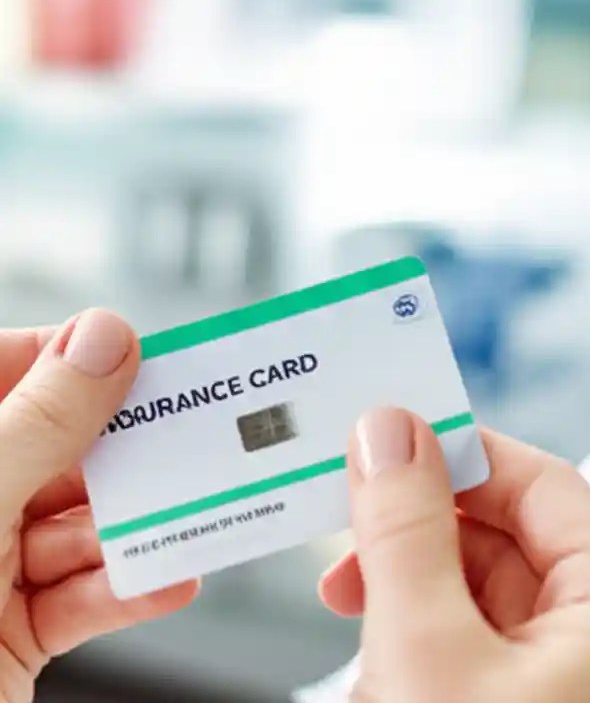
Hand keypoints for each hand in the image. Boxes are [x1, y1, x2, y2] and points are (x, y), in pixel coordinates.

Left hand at [0, 312, 197, 701]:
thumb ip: (41, 422)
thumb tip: (102, 341)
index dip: (60, 360)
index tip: (131, 353)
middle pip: (48, 455)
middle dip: (116, 453)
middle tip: (182, 434)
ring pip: (74, 528)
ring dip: (132, 529)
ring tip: (183, 517)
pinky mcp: (10, 637)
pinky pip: (80, 599)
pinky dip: (128, 591)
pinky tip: (166, 580)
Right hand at [318, 408, 589, 701]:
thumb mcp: (426, 653)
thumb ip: (405, 535)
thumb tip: (391, 435)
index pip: (548, 486)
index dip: (459, 455)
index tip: (386, 437)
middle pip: (520, 541)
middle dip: (423, 536)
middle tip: (347, 528)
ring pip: (499, 600)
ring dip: (418, 598)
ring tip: (353, 612)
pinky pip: (497, 652)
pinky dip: (436, 647)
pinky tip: (385, 667)